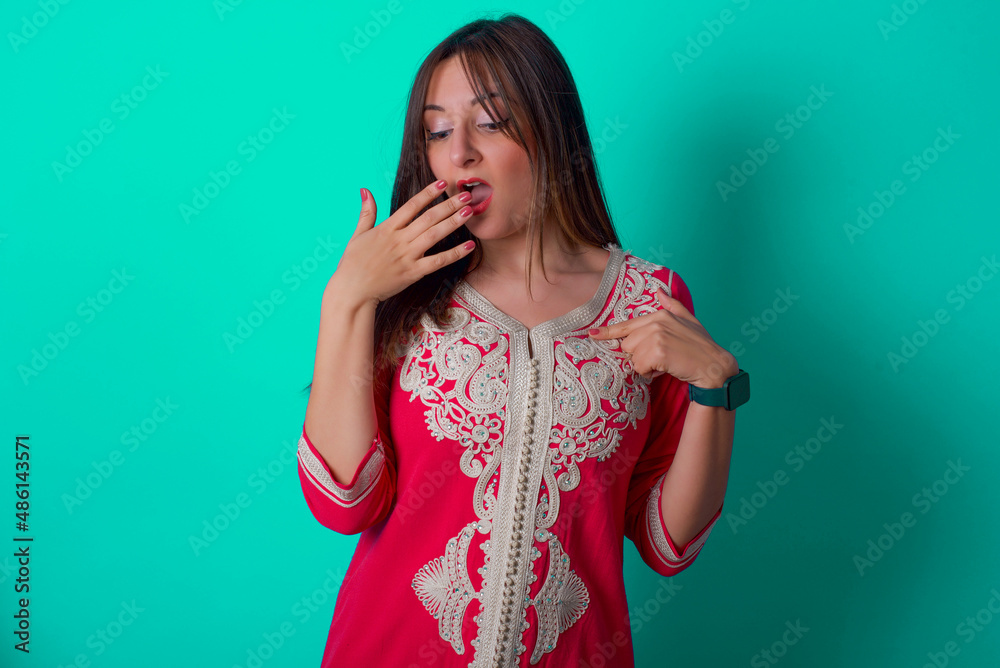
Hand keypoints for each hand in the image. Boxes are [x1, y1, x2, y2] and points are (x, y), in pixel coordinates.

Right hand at [326, 180, 476, 306]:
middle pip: (428, 218)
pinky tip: (469, 246)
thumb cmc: (352, 264)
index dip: (428, 193)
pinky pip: (438, 261)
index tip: (442, 183)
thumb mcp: (357, 235)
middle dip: (448, 205)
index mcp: (387, 229)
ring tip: (469, 211)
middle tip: (466, 195)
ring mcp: (407, 256)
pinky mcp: (413, 273)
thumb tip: (365, 191)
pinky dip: (454, 253)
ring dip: (454, 222)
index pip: (411, 206)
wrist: (352, 291)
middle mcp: (399, 240)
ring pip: (435, 235)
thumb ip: (366, 213)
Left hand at [588, 286, 737, 386]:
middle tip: (661, 358)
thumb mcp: (689, 320)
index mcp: (660, 314)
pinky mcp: (657, 351)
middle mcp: (655, 322)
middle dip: (640, 355)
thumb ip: (673, 305)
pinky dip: (649, 373)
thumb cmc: (701, 346)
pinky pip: (639, 367)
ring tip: (664, 363)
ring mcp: (656, 336)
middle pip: (628, 344)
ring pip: (632, 357)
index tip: (593, 334)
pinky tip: (664, 369)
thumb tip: (660, 291)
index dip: (608, 331)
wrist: (714, 366)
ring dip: (646, 366)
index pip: (627, 324)